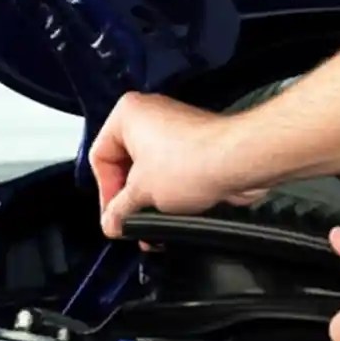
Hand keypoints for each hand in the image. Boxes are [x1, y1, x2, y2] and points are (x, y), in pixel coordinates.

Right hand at [90, 92, 263, 237]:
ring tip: (153, 225)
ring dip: (149, 203)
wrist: (238, 162)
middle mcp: (149, 116)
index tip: (114, 216)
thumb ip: (120, 211)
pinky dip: (169, 196)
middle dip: (130, 201)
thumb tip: (112, 223)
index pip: (100, 157)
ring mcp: (174, 130)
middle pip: (125, 167)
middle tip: (132, 223)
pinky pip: (171, 173)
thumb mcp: (142, 194)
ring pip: (150, 174)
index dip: (106, 193)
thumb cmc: (193, 162)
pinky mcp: (195, 146)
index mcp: (127, 115)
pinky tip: (172, 217)